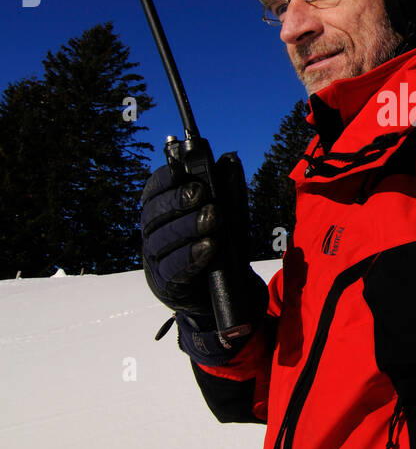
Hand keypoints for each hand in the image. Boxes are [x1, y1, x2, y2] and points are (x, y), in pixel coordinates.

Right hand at [140, 151, 267, 358]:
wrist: (222, 288)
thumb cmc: (219, 243)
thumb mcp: (229, 214)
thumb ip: (228, 188)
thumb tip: (230, 159)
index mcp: (160, 208)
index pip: (154, 189)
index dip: (166, 178)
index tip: (183, 169)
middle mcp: (152, 231)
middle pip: (156, 213)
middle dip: (178, 200)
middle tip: (200, 192)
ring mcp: (156, 258)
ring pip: (164, 239)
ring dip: (188, 226)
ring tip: (212, 217)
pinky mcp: (166, 283)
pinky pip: (174, 268)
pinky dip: (191, 256)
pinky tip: (208, 247)